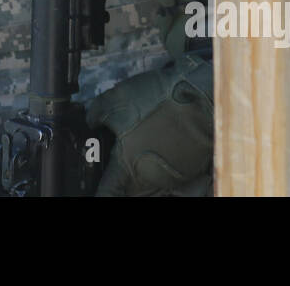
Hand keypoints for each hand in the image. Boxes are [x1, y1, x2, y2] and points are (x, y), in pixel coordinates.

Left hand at [87, 53, 213, 195]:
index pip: (106, 194)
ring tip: (138, 154)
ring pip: (149, 186)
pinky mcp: (187, 169)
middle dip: (120, 184)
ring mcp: (171, 176)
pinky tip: (157, 147)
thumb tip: (91, 121)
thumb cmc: (157, 100)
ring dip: (140, 177)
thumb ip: (95, 114)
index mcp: (127, 166)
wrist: (198, 95)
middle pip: (129, 192)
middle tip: (114, 170)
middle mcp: (150, 178)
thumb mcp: (113, 99)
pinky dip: (159, 167)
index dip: (100, 194)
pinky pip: (167, 176)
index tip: (95, 192)